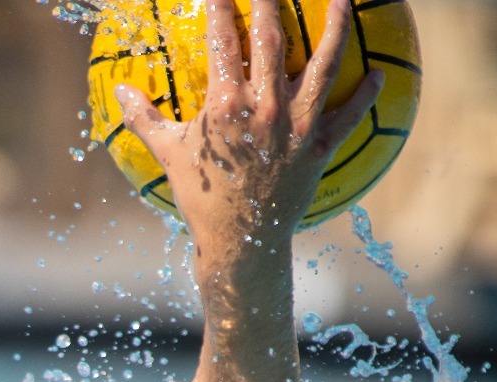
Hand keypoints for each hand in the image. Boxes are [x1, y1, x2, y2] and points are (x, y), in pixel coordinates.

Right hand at [115, 0, 380, 266]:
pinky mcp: (321, 146)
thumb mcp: (168, 154)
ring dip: (335, 26)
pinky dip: (365, 94)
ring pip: (323, 63)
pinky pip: (350, 114)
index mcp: (225, 105)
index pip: (222, 40)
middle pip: (272, 38)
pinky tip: (377, 74)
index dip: (221, 5)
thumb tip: (118, 91)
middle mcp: (265, 107)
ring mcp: (298, 125)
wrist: (240, 242)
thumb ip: (144, 118)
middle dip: (272, 0)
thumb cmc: (201, 197)